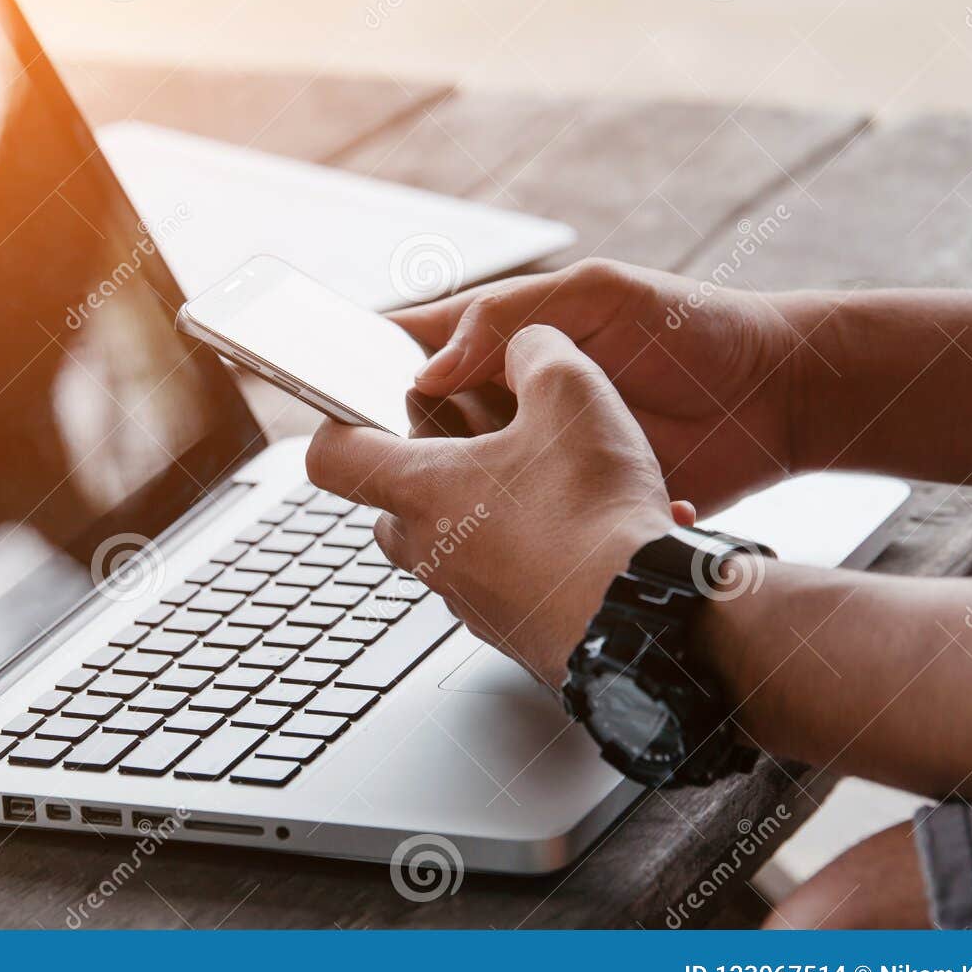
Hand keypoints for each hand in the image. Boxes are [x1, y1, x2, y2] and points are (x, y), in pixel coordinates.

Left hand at [306, 324, 673, 683]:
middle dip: (433, 461)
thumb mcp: (572, 394)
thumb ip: (536, 350)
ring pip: (454, 536)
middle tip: (487, 434)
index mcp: (420, 491)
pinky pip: (505, 573)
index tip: (371, 404)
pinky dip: (533, 545)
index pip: (331, 456)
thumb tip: (527, 345)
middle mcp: (430, 552)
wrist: (641, 619)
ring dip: (490, 502)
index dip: (343, 422)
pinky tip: (590, 526)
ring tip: (552, 476)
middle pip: (395, 498)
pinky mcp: (511, 627)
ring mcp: (469, 596)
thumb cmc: (595, 514)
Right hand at [394, 260, 809, 510]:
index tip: (327, 389)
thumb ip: (511, 317)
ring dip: (465, 491)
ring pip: (461, 479)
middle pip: (419, 423)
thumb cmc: (695, 326)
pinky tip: (547, 522)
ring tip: (488, 497)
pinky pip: (518, 517)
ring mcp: (532, 450)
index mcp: (502, 335)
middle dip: (410, 444)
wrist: (776, 401)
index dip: (363, 361)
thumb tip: (430, 369)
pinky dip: (523, 524)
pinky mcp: (565, 499)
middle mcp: (507, 394)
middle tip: (427, 457)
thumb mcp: (601, 293)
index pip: (411, 342)